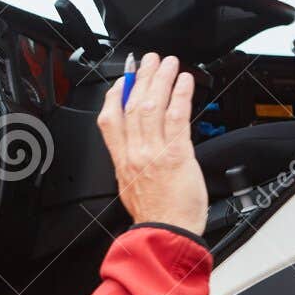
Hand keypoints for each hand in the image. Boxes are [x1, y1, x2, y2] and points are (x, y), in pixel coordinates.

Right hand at [96, 53, 207, 235]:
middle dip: (140, 78)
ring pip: (152, 106)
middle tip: (148, 60)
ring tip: (168, 63)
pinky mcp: (176, 154)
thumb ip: (134, 164)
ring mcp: (153, 152)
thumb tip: (139, 148)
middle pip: (132, 106)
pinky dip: (180, 95)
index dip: (114, 96)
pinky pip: (176, 117)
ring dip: (160, 80)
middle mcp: (134, 153)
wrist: (167, 234)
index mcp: (121, 162)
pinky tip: (184, 82)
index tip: (121, 81)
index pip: (110, 120)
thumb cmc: (156, 217)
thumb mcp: (132, 187)